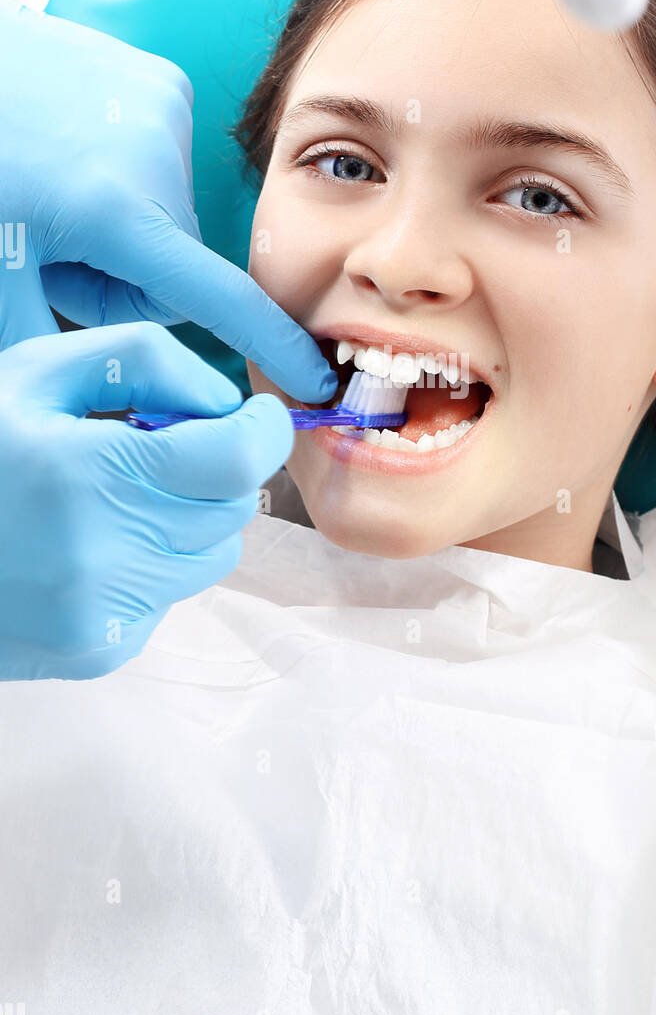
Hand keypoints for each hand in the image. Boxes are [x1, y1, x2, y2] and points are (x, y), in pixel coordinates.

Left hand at [0, 0, 336, 401]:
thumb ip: (50, 351)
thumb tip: (114, 384)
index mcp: (120, 212)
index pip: (220, 299)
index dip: (272, 346)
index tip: (314, 380)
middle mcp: (158, 152)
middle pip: (176, 266)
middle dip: (127, 277)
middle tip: (54, 251)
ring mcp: (163, 105)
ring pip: (170, 213)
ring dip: (124, 222)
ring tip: (55, 193)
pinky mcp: (161, 79)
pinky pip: (163, 160)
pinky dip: (124, 167)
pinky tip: (70, 148)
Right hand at [0, 322, 293, 678]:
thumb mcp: (36, 374)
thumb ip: (143, 362)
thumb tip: (223, 401)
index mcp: (88, 476)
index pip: (237, 460)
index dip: (261, 432)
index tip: (252, 417)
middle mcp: (105, 556)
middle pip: (233, 507)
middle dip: (218, 469)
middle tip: (160, 449)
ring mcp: (106, 614)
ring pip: (213, 554)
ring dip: (189, 519)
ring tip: (118, 498)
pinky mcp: (102, 651)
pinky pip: (172, 596)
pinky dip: (153, 565)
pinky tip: (91, 547)